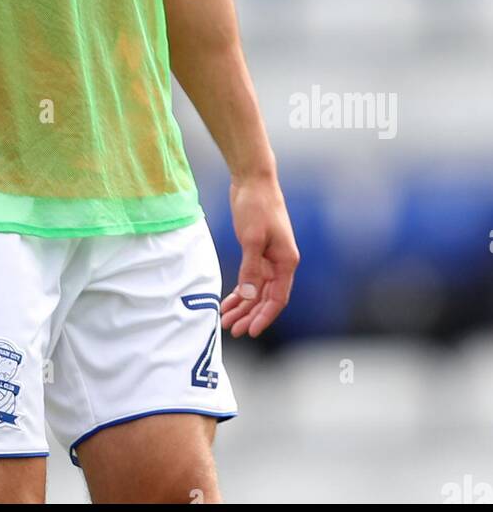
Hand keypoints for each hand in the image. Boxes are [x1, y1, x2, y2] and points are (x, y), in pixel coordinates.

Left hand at [220, 175, 298, 337]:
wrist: (253, 180)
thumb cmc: (256, 206)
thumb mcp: (251, 238)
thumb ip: (250, 268)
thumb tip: (249, 296)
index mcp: (286, 262)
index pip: (277, 299)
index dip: (264, 317)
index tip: (251, 332)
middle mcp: (280, 263)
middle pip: (266, 298)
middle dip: (250, 315)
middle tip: (232, 330)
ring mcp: (269, 258)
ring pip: (257, 290)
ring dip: (243, 306)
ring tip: (226, 320)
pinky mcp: (257, 251)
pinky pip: (250, 278)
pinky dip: (240, 290)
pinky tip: (228, 301)